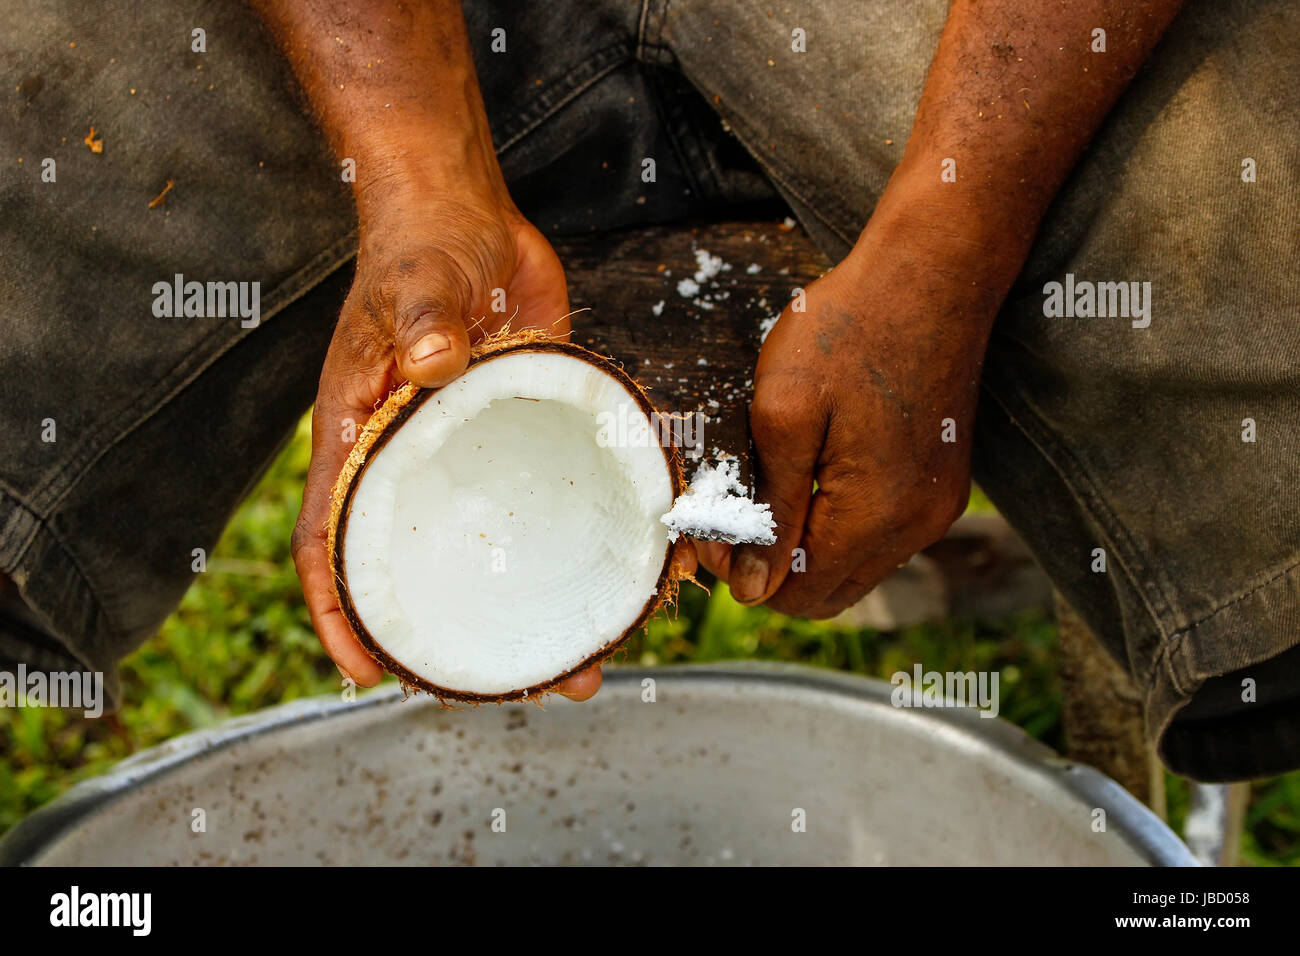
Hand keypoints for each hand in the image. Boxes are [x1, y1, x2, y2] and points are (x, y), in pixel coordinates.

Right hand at [291, 183, 602, 699]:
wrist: (469, 215)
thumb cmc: (421, 245)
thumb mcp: (417, 279)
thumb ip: (420, 319)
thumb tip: (431, 363)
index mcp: (361, 436)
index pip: (331, 540)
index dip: (342, 610)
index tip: (370, 669)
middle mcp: (410, 459)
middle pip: (421, 567)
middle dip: (458, 634)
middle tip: (522, 683)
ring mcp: (467, 453)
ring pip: (489, 546)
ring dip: (529, 602)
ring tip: (583, 656)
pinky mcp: (517, 434)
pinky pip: (539, 500)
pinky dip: (567, 540)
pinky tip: (612, 571)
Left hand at [697, 197, 997, 617]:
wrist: (935, 271)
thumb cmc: (851, 330)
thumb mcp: (784, 416)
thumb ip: (771, 511)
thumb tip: (753, 591)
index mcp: (874, 516)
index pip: (794, 595)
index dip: (740, 572)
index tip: (708, 522)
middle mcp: (916, 526)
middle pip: (826, 593)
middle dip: (769, 567)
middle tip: (731, 510)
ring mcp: (935, 506)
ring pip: (854, 567)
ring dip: (805, 545)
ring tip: (769, 484)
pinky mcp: (942, 483)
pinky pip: (882, 536)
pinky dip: (839, 524)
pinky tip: (813, 471)